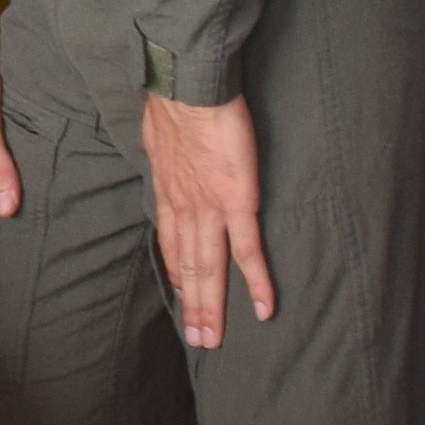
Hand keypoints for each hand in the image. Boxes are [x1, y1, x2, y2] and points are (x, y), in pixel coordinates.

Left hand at [143, 92, 274, 346]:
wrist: (188, 84)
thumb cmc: (176, 100)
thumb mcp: (160, 134)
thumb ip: (168, 155)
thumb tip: (169, 156)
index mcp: (168, 191)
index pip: (171, 243)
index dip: (177, 274)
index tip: (182, 298)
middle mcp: (184, 208)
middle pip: (187, 267)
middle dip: (193, 305)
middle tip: (199, 340)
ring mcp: (210, 208)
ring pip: (209, 269)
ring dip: (212, 307)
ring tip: (215, 339)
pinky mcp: (237, 201)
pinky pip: (247, 250)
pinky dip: (256, 282)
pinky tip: (264, 307)